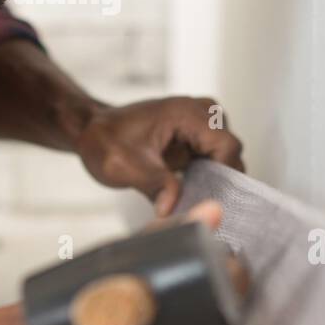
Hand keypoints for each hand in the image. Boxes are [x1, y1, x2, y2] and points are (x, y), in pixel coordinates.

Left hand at [76, 95, 244, 216]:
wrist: (93, 131)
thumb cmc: (105, 141)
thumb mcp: (124, 166)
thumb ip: (154, 185)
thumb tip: (173, 211)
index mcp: (186, 114)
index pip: (227, 146)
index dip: (224, 176)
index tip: (211, 200)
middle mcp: (199, 112)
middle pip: (231, 152)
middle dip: (221, 180)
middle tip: (202, 205)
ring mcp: (199, 123)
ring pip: (225, 157)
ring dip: (214, 179)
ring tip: (196, 199)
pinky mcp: (195, 136)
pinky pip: (214, 158)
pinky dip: (207, 176)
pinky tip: (192, 193)